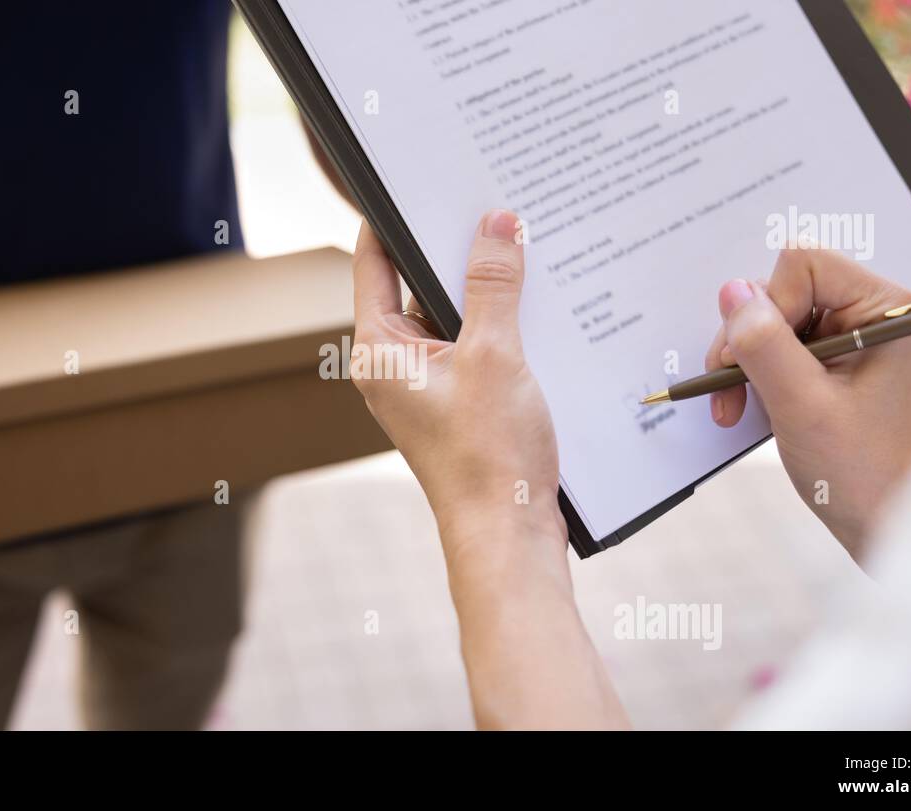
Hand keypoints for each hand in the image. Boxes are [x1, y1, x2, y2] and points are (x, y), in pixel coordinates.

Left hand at [353, 212, 627, 728]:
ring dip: (484, 289)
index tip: (422, 177)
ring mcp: (425, 384)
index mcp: (379, 348)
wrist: (508, 532)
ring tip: (522, 246)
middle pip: (415, 285)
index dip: (395, 217)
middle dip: (453, 249)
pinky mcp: (458, 401)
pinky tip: (537, 304)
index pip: (373, 261)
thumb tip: (495, 223)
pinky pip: (473, 345)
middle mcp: (393, 363)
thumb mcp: (494, 355)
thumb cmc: (488, 456)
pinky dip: (499, 324)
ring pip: (451, 316)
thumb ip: (492, 285)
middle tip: (490, 203)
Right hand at [706, 249, 910, 556]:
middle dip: (747, 339)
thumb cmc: (859, 470)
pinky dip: (750, 373)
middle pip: (781, 289)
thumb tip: (732, 292)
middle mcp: (869, 312)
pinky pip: (773, 342)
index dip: (769, 307)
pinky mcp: (828, 358)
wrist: (881, 520)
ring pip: (769, 318)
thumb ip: (766, 344)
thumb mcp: (802, 405)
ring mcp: (847, 335)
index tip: (758, 360)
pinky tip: (744, 405)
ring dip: (741, 361)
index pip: (805, 265)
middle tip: (728, 389)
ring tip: (732, 407)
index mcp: (885, 308)